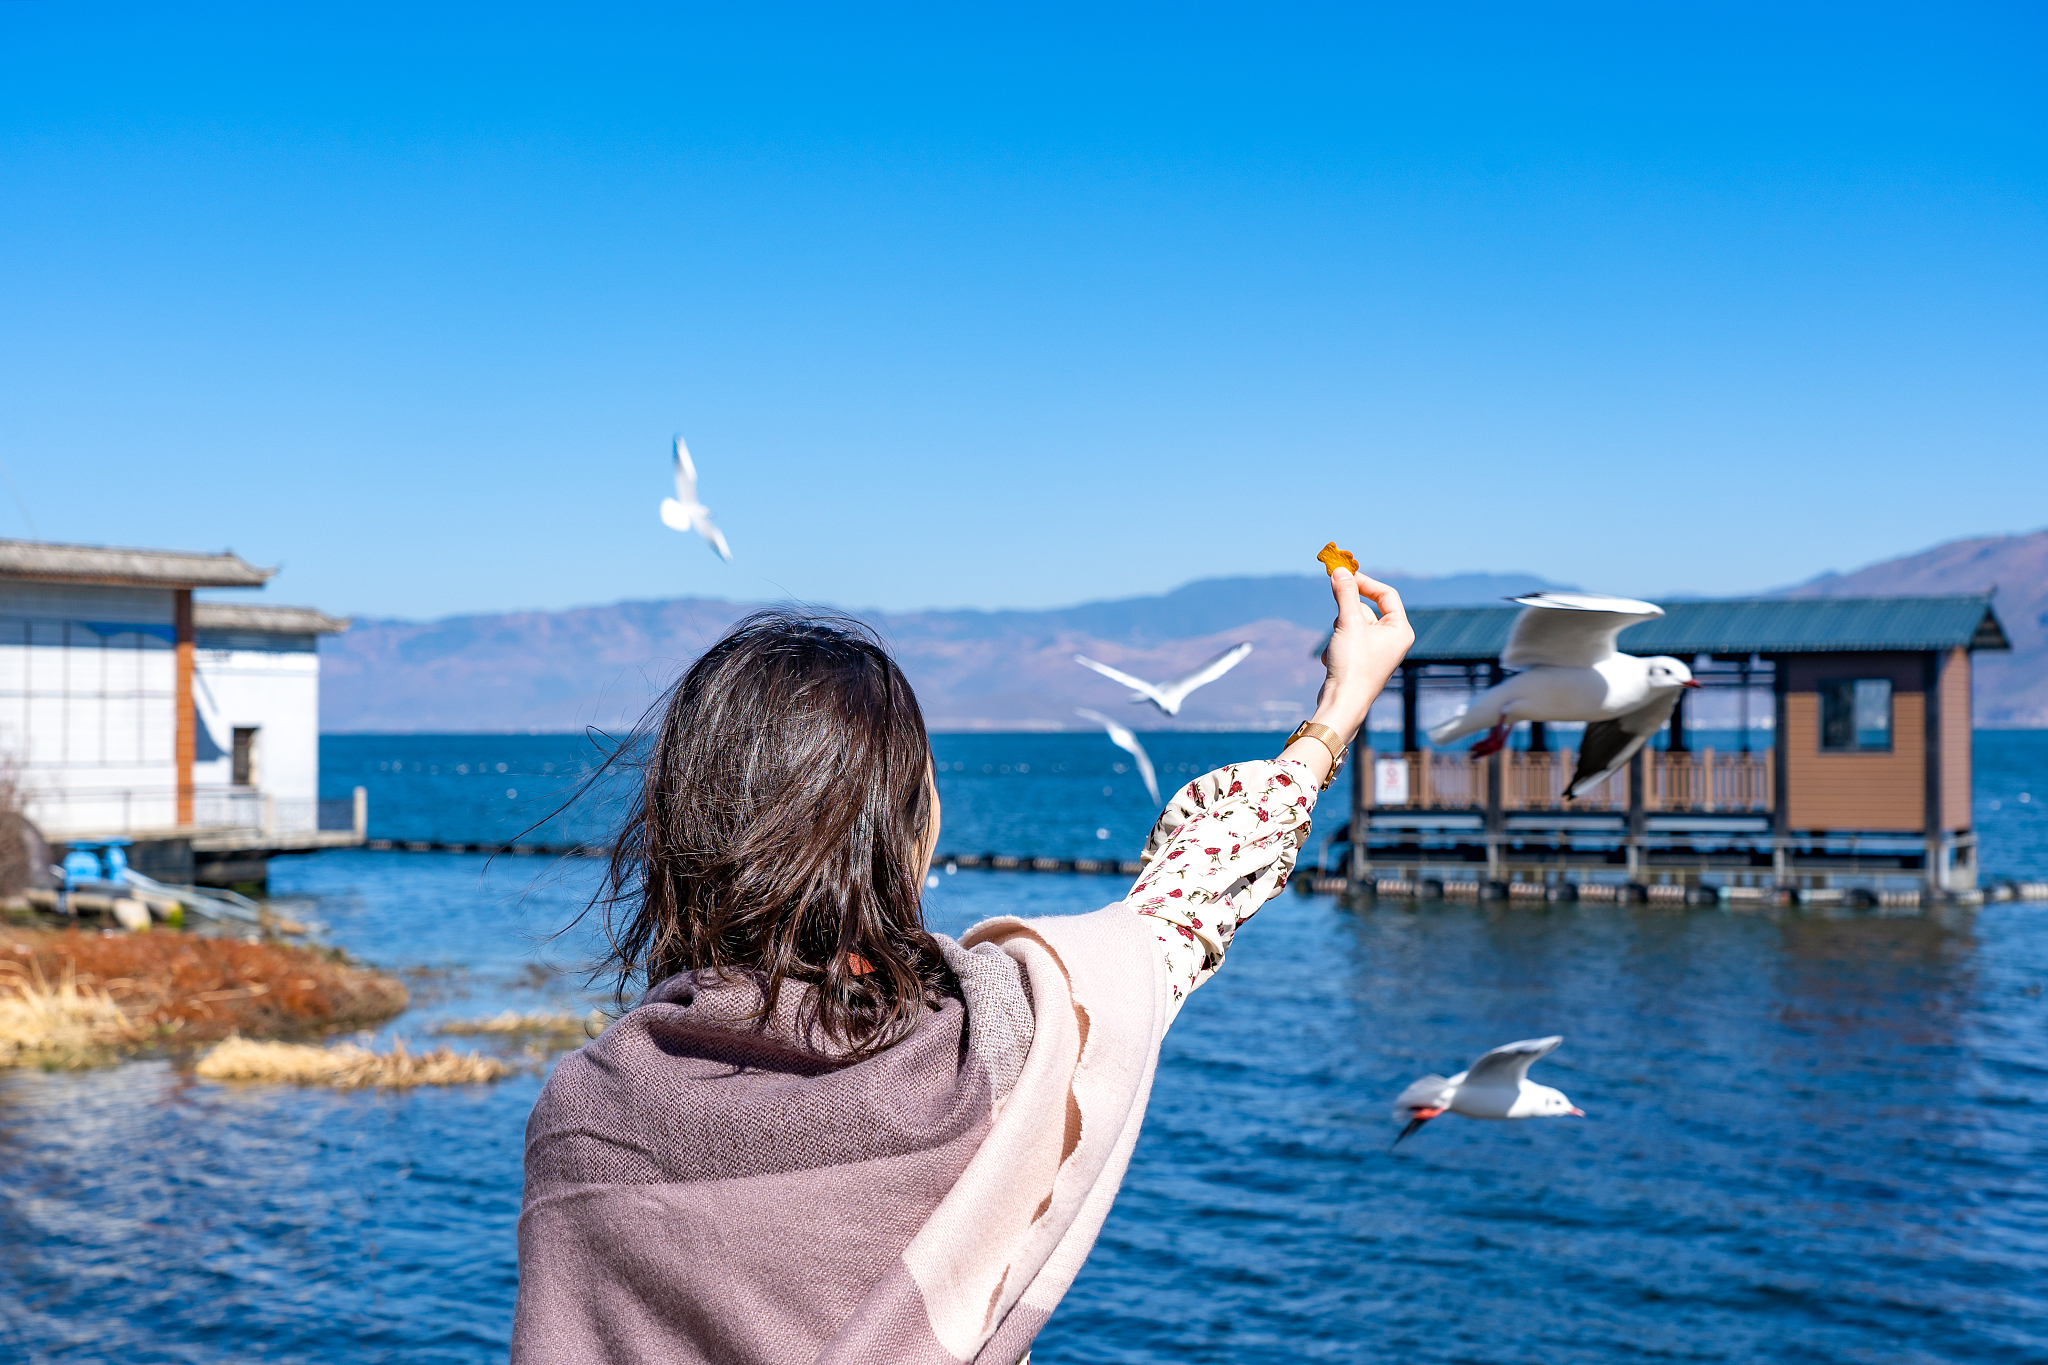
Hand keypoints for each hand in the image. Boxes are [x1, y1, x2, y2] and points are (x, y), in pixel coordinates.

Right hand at [1311, 568, 1412, 744]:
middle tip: (1339, 624)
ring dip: (1338, 632)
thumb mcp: (1348, 622)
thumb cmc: (1353, 666)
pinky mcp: (1361, 661)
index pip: (1386, 595)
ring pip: (1352, 624)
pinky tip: (1333, 663)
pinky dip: (1335, 647)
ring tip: (1337, 650)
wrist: (1341, 704)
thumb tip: (1340, 571)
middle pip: (1366, 609)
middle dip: (1346, 615)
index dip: (1365, 583)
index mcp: (1400, 630)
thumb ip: (1345, 594)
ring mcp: (1377, 652)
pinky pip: (1346, 640)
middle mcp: (1392, 640)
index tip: (1344, 576)